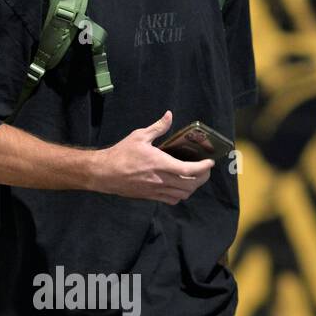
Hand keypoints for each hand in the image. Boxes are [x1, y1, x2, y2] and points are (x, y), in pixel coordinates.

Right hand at [91, 110, 214, 203]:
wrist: (105, 174)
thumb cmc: (121, 154)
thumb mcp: (139, 136)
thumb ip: (158, 127)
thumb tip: (169, 115)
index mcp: (161, 164)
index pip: (190, 170)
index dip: (204, 167)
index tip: (210, 162)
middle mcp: (162, 180)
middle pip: (191, 185)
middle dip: (202, 178)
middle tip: (205, 169)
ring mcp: (157, 191)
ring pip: (183, 194)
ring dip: (192, 187)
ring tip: (194, 177)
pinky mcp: (151, 197)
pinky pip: (172, 200)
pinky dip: (181, 194)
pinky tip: (179, 186)